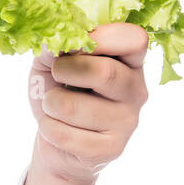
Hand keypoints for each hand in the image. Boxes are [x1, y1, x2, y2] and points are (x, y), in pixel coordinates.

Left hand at [27, 23, 149, 183]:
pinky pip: (64, 134)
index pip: (133, 39)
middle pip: (104, 72)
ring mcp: (128, 121)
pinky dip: (47, 127)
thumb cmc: (58, 91)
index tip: (71, 44)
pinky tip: (56, 126)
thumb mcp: (51, 62)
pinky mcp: (111, 148)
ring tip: (52, 104)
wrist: (55, 139)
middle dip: (65, 70)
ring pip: (73, 107)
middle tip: (56, 74)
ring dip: (50, 103)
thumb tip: (50, 40)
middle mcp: (135, 90)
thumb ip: (53, 47)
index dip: (100, 36)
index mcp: (128, 61)